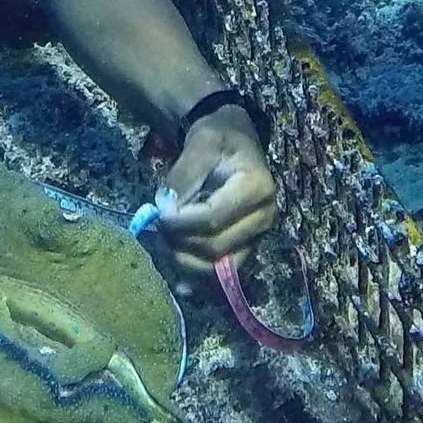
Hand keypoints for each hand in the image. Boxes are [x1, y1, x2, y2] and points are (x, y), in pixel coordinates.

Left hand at [151, 106, 277, 273]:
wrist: (235, 144)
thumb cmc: (220, 139)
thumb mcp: (202, 142)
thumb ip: (184, 174)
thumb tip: (166, 208)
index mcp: (258, 187)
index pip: (215, 217)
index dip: (183, 222)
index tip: (158, 214)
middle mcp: (264, 217)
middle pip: (217, 245)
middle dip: (181, 240)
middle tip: (158, 225)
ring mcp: (257, 236)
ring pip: (218, 265)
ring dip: (185, 259)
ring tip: (164, 241)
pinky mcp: (246, 247)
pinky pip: (221, 272)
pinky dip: (198, 276)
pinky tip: (179, 283)